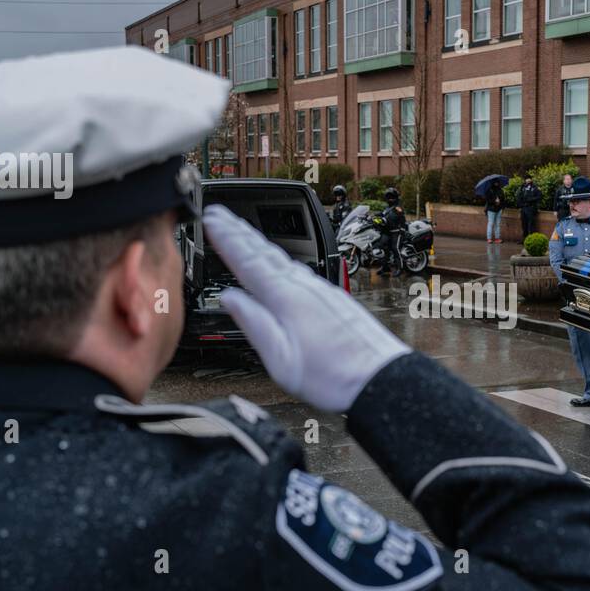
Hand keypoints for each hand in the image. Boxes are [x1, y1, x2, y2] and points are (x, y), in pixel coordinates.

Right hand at [203, 205, 409, 412]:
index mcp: (287, 298)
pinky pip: (298, 268)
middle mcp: (305, 286)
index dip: (226, 239)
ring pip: (282, 258)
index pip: (248, 260)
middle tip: (220, 213)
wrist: (379, 377)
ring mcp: (321, 289)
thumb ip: (254, 324)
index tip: (210, 219)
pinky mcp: (332, 298)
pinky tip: (278, 261)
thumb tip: (230, 299)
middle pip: (265, 252)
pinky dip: (279, 258)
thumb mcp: (281, 359)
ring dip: (258, 242)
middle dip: (239, 231)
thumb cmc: (334, 375)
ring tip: (241, 230)